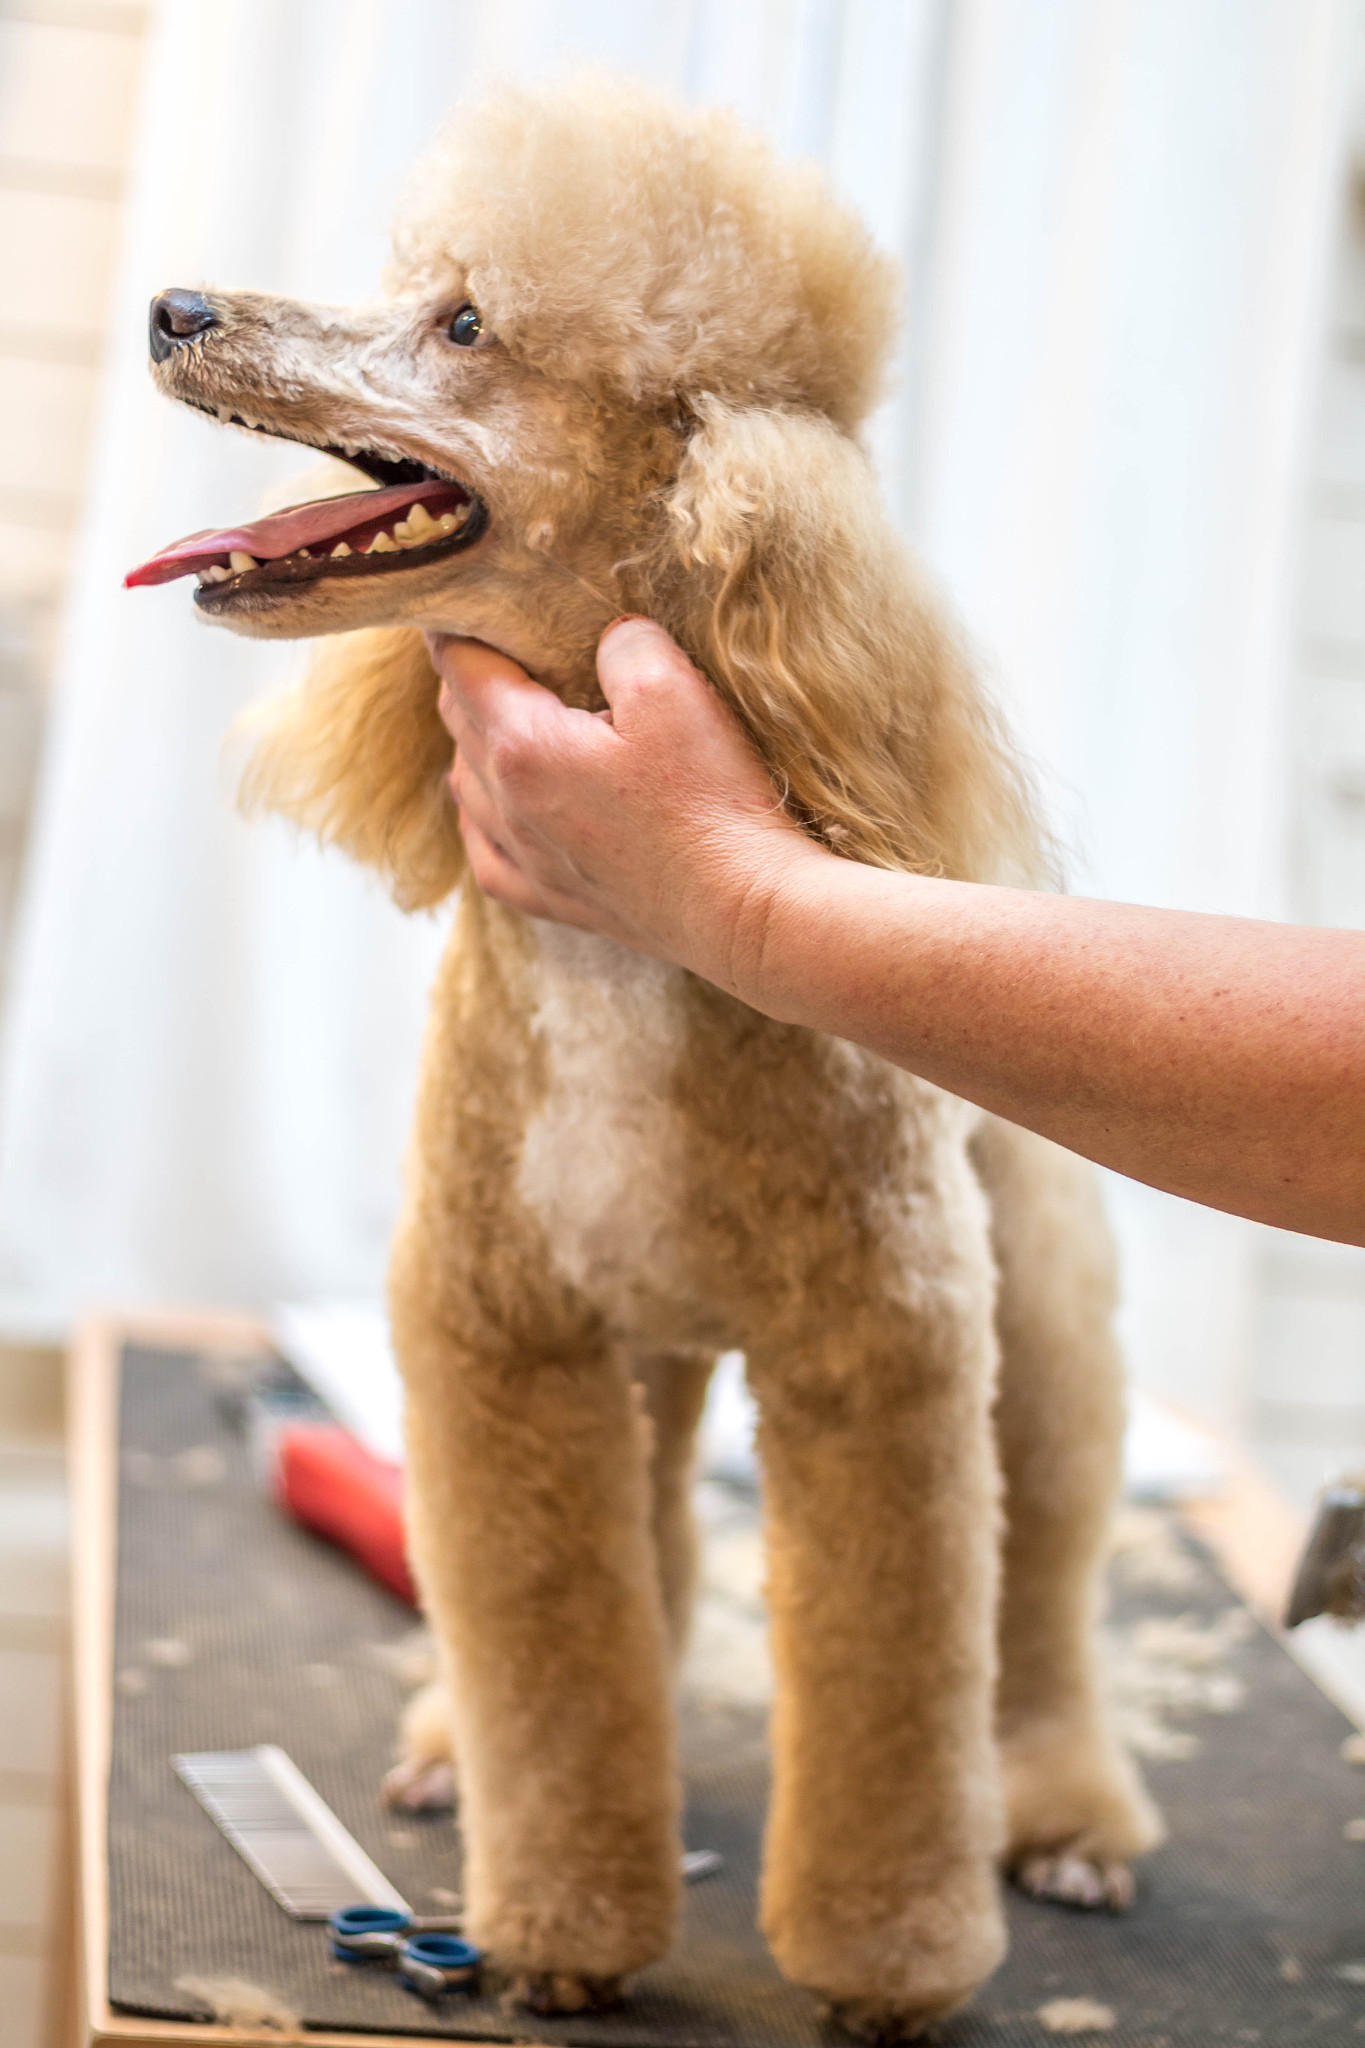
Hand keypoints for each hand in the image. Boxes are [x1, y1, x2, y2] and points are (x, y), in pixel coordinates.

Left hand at [426, 617, 817, 991]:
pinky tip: (500, 811)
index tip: (463, 601)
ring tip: (506, 717)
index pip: (459, 666)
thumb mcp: (673, 690)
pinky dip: (482, 820)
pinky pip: (486, 853)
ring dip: (476, 743)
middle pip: (457, 720)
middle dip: (469, 675)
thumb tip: (608, 639)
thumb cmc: (710, 803)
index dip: (455, 624)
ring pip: (465, 785)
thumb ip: (625, 644)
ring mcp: (524, 859)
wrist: (745, 911)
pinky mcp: (551, 899)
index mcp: (524, 744)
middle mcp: (506, 804)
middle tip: (501, 646)